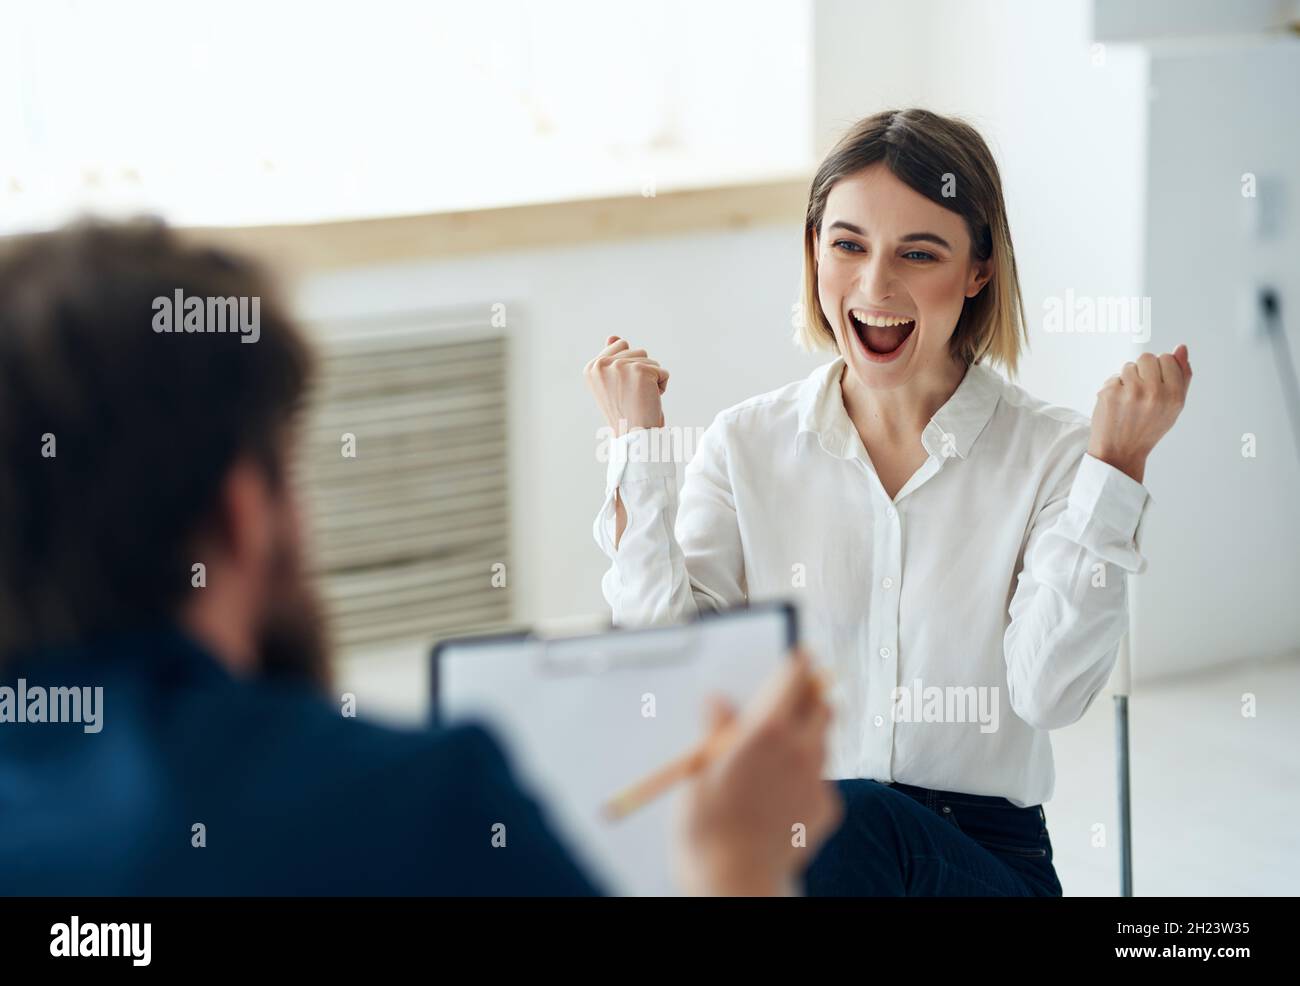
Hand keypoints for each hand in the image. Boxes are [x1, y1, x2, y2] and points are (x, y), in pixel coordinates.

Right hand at [583, 336, 668, 435]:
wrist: (633, 435)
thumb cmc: (625, 412)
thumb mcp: (613, 383)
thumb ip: (612, 358)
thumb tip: (613, 336)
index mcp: (591, 367)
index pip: (621, 345)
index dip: (629, 368)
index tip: (622, 389)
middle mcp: (602, 364)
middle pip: (637, 351)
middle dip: (641, 373)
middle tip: (632, 395)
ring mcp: (620, 366)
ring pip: (651, 361)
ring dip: (651, 380)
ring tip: (639, 398)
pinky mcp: (640, 371)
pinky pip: (662, 372)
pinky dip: (661, 386)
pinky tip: (649, 400)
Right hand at [673, 647, 842, 895]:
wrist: (734, 880)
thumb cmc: (708, 827)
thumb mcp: (699, 769)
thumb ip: (716, 729)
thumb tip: (718, 702)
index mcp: (767, 731)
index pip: (794, 679)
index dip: (798, 664)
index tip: (800, 654)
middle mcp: (801, 749)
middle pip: (821, 706)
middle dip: (811, 695)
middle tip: (796, 694)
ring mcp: (817, 780)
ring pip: (825, 741)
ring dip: (810, 733)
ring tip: (781, 744)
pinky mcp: (825, 808)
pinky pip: (821, 779)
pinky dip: (806, 775)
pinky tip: (781, 789)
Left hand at [1087, 345, 1191, 483]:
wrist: (1120, 452)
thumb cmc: (1147, 428)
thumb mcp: (1174, 406)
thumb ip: (1182, 376)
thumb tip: (1181, 347)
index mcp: (1174, 396)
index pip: (1168, 358)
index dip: (1160, 370)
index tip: (1156, 386)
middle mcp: (1154, 393)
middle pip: (1147, 357)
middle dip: (1143, 372)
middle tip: (1141, 394)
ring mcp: (1130, 392)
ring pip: (1129, 366)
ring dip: (1127, 380)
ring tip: (1129, 401)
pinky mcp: (1110, 393)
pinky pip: (1113, 377)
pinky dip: (1114, 388)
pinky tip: (1117, 405)